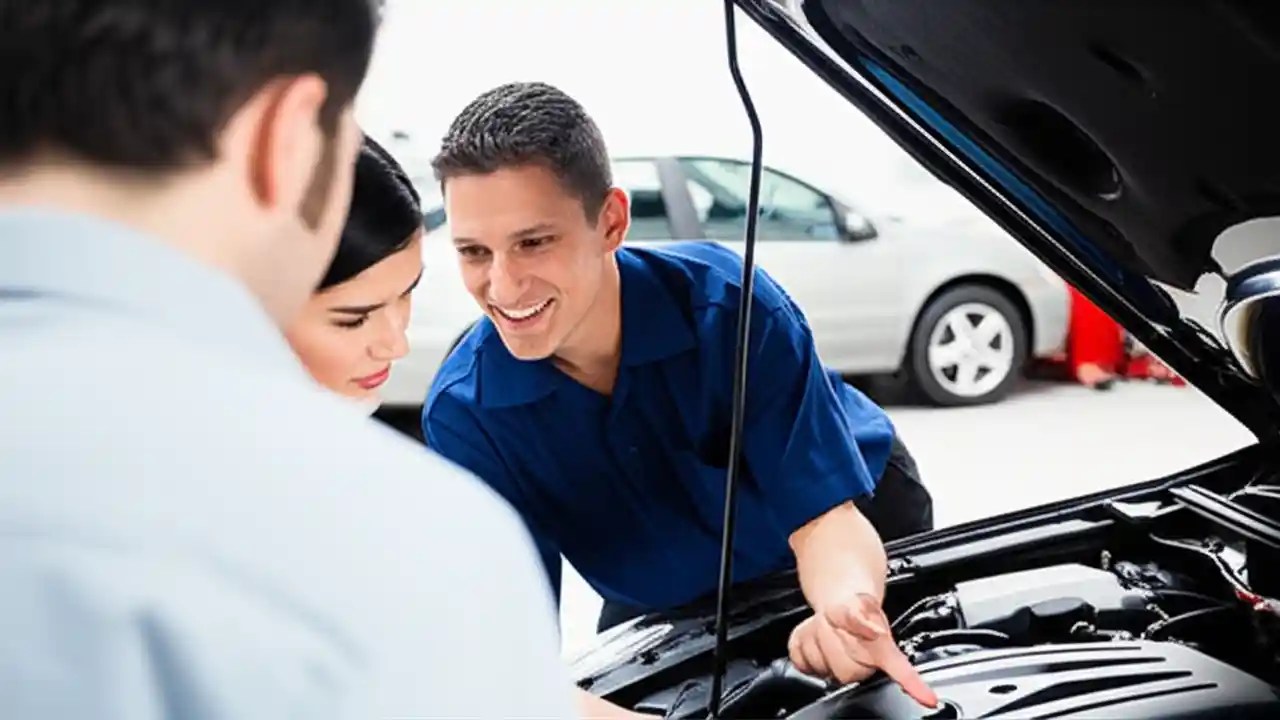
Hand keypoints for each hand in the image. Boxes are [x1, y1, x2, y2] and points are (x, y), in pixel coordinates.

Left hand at [787, 593, 937, 708]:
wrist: (836, 607)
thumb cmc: (852, 608)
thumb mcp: (857, 603)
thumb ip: (862, 617)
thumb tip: (874, 631)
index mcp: (882, 651)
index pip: (901, 672)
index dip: (914, 686)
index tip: (929, 699)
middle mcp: (864, 667)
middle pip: (844, 671)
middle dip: (834, 640)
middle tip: (837, 626)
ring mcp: (839, 671)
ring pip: (818, 662)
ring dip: (815, 637)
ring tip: (826, 627)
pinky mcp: (815, 669)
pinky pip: (800, 658)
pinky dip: (802, 641)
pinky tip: (813, 635)